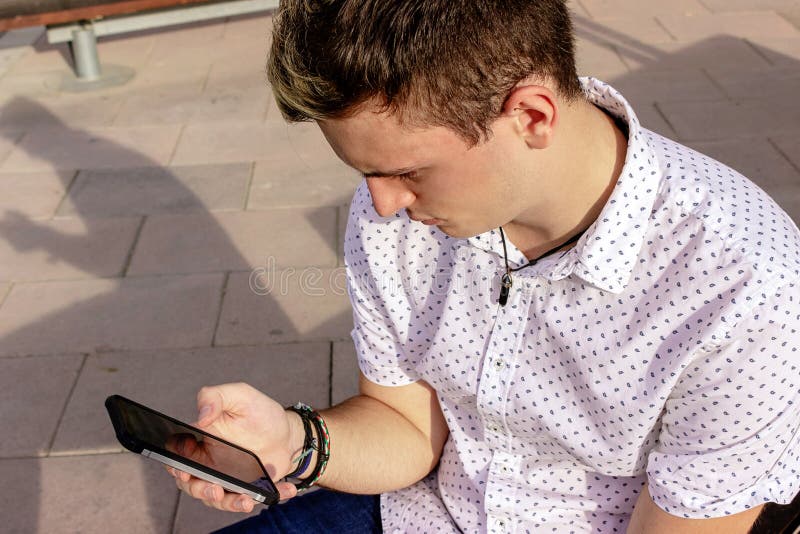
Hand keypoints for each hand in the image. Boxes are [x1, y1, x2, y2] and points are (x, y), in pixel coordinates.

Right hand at [166, 383, 301, 511]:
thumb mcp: (240, 395)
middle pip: (193, 484)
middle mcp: (209, 463)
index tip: (185, 472)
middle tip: (216, 490)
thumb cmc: (260, 412)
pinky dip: (263, 500)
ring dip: (229, 504)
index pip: (178, 456)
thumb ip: (216, 397)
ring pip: (218, 499)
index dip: (175, 467)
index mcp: (201, 440)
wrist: (288, 432)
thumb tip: (201, 416)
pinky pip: (248, 500)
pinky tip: (283, 490)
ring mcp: (227, 479)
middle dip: (201, 491)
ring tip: (246, 500)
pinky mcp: (245, 490)